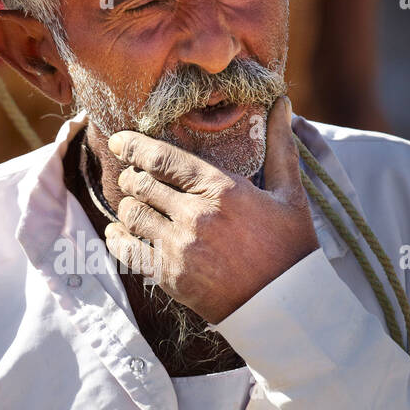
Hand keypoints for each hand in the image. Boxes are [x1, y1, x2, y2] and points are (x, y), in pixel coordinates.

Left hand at [105, 96, 318, 323]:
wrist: (287, 306)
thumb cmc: (292, 247)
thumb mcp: (290, 193)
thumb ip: (279, 146)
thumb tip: (282, 102)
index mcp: (221, 188)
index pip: (162, 158)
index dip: (134, 146)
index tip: (120, 141)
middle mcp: (195, 215)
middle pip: (140, 185)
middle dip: (132, 178)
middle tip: (132, 178)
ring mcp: (179, 247)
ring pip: (130, 215)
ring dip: (127, 207)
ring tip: (134, 206)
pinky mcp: (170, 277)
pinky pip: (127, 251)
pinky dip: (118, 239)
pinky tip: (119, 234)